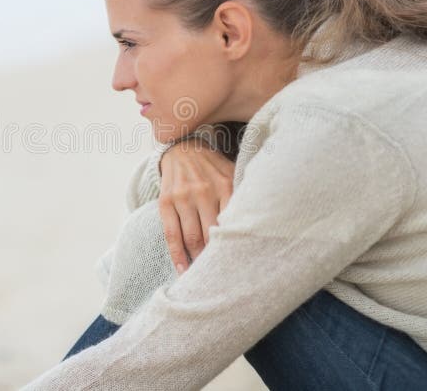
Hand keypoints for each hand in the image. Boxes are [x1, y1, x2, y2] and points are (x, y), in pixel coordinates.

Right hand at [158, 137, 234, 273]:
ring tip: (204, 278)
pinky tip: (182, 270)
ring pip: (192, 238)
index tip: (242, 266)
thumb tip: (261, 228)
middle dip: (217, 258)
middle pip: (212, 234)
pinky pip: (171, 234)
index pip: (233, 223)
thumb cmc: (214, 169)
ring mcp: (183, 196)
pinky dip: (176, 255)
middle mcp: (204, 190)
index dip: (236, 246)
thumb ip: (244, 196)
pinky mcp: (166, 202)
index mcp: (226, 184)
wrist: (183, 148)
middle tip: (225, 278)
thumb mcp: (232, 174)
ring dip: (197, 261)